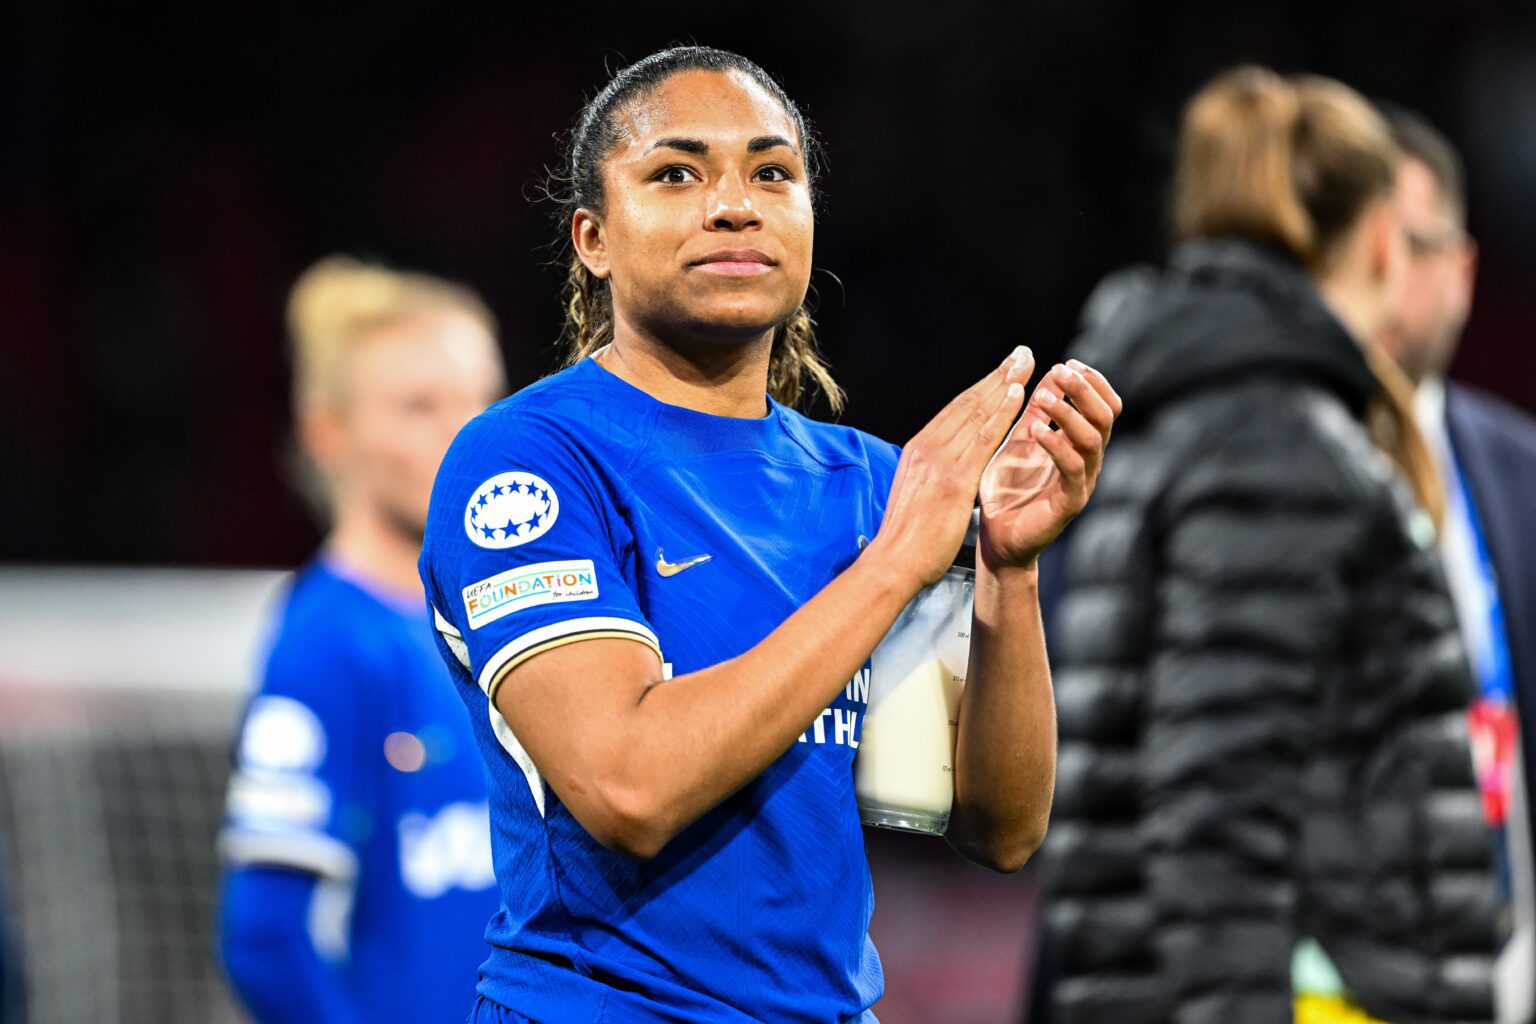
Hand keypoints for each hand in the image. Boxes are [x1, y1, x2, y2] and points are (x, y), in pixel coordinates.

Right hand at [866, 347, 1033, 590]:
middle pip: (968, 403)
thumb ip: (930, 475)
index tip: (1001, 372)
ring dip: (1005, 384)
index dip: (981, 388)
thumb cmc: (905, 539)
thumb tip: (943, 469)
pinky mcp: (955, 478)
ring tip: (1026, 362)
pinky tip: (1020, 393)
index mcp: (918, 450)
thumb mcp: (915, 494)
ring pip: (978, 412)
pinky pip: (985, 437)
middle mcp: (928, 447)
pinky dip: (1003, 412)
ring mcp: (940, 460)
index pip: (955, 412)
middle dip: (997, 376)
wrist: (893, 563)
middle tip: (1020, 353)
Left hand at [978, 359, 1120, 569]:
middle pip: (1105, 418)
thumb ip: (1036, 410)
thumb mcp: (1020, 440)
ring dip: (1068, 413)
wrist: (997, 539)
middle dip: (1084, 391)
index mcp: (1080, 445)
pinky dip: (1056, 446)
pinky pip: (1072, 469)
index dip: (1093, 383)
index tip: (1068, 363)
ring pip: (1092, 441)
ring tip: (1043, 396)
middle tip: (1061, 371)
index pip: (1105, 407)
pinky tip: (1037, 430)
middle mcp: (1088, 462)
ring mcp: (1082, 483)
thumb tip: (1051, 370)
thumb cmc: (1007, 489)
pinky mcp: (1069, 504)